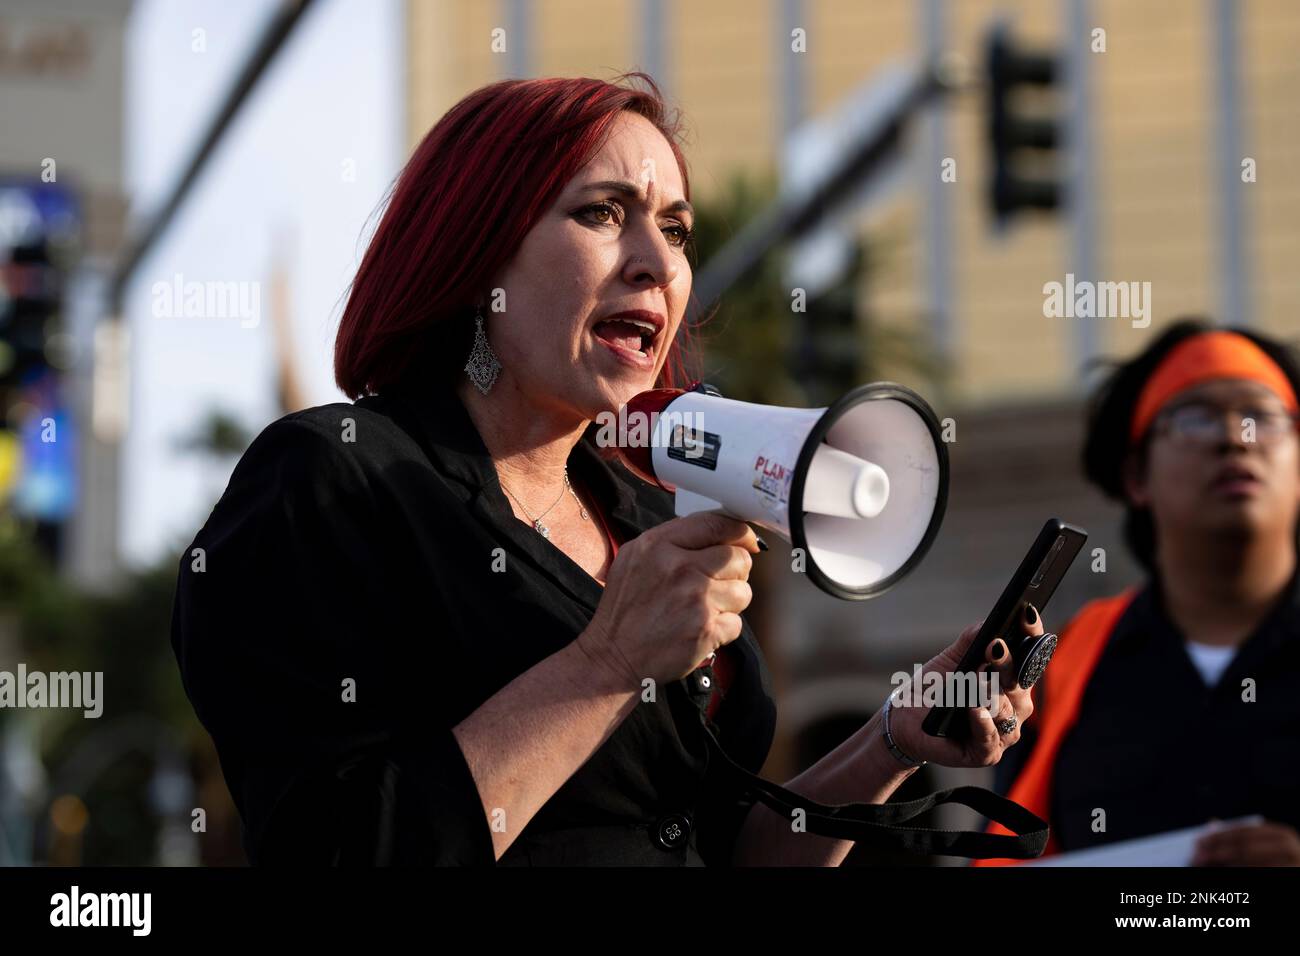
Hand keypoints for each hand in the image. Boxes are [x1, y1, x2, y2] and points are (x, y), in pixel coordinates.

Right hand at [577, 512, 760, 688]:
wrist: (612, 657)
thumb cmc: (624, 610)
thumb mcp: (634, 558)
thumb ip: (671, 540)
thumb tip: (715, 532)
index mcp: (658, 545)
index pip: (716, 524)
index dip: (740, 533)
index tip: (747, 542)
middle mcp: (679, 568)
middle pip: (738, 558)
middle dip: (735, 572)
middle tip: (717, 585)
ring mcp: (695, 599)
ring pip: (743, 591)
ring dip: (730, 603)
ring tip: (704, 610)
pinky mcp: (706, 629)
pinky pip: (736, 623)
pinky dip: (722, 630)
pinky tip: (699, 630)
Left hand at [888, 603, 1044, 767]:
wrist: (906, 720)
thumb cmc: (934, 688)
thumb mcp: (951, 659)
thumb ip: (972, 641)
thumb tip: (990, 624)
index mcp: (1011, 679)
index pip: (1030, 654)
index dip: (1031, 633)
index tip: (1025, 613)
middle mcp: (1014, 704)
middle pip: (1020, 681)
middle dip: (1008, 664)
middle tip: (994, 648)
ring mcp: (1003, 730)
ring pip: (1006, 709)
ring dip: (988, 694)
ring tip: (972, 682)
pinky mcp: (987, 752)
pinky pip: (991, 737)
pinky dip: (982, 722)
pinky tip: (974, 710)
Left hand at [1190, 820, 1299, 865]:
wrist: (1293, 873)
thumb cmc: (1275, 861)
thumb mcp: (1260, 846)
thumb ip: (1240, 836)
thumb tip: (1211, 822)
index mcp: (1281, 835)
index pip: (1243, 833)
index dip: (1218, 837)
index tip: (1198, 842)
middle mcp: (1290, 849)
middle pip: (1243, 850)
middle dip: (1217, 853)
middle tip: (1195, 858)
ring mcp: (1292, 866)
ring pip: (1248, 865)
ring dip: (1222, 866)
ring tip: (1204, 866)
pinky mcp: (1287, 876)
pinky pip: (1256, 874)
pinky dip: (1236, 873)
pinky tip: (1221, 873)